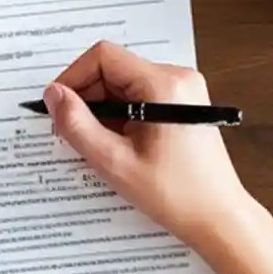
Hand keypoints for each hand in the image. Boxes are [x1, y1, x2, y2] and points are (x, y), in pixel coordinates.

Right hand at [45, 42, 257, 249]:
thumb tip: (53, 95)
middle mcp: (177, 78)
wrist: (219, 217)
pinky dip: (121, 115)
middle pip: (114, 68)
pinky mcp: (182, 104)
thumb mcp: (115, 162)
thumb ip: (78, 125)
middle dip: (87, 97)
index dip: (73, 77)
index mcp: (164, 85)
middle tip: (75, 132)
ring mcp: (183, 90)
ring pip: (124, 83)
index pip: (104, 56)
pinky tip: (119, 144)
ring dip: (103, 109)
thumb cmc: (176, 194)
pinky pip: (140, 96)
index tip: (58, 105)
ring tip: (101, 144)